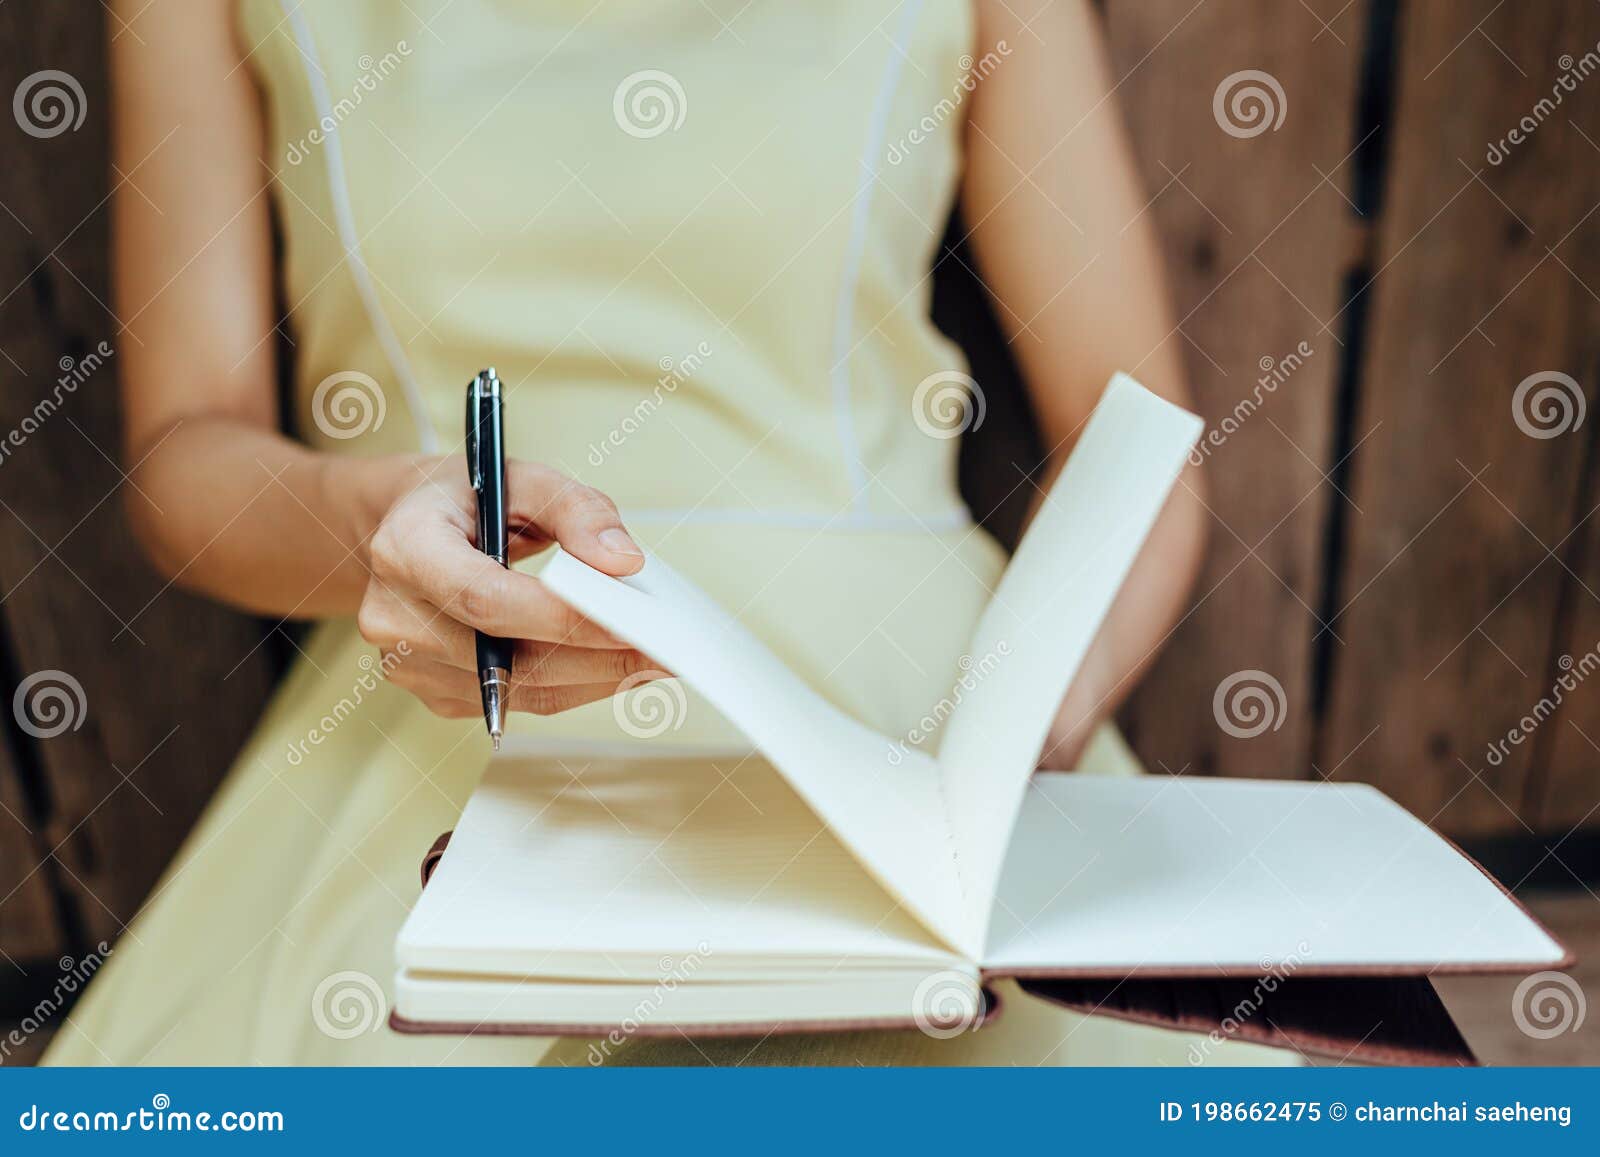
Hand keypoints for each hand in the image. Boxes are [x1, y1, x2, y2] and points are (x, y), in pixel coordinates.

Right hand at [357, 460, 659, 718]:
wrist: (405, 528)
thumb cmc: (464, 500)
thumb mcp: (520, 476)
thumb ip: (576, 509)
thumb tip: (624, 562)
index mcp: (405, 550)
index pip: (488, 599)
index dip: (563, 618)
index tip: (632, 621)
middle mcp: (396, 617)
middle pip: (510, 657)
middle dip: (598, 656)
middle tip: (667, 647)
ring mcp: (412, 666)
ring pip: (523, 690)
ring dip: (595, 678)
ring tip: (651, 658)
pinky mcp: (438, 694)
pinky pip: (519, 701)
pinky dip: (573, 686)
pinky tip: (611, 666)